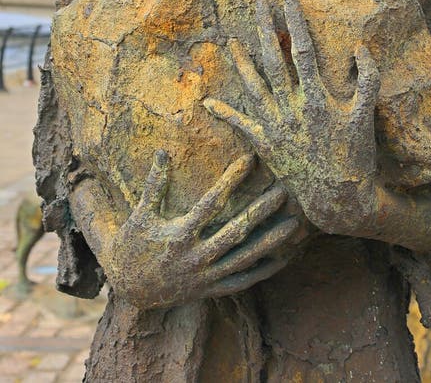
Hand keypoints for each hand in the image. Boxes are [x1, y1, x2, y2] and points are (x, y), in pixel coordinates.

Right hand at [73, 150, 300, 309]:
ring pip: (244, 259)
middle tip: (284, 192)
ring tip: (293, 225)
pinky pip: (240, 282)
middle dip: (261, 210)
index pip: (211, 203)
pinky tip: (281, 259)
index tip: (250, 160)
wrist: (128, 288)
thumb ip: (155, 184)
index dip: (231, 180)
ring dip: (270, 241)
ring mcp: (204, 277)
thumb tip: (163, 151)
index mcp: (179, 235)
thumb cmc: (133, 244)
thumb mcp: (141, 214)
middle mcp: (195, 258)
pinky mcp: (208, 290)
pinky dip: (261, 272)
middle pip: (236, 231)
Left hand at [204, 0, 380, 235]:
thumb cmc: (355, 156)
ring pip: (253, 86)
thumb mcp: (366, 115)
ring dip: (241, 63)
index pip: (302, 49)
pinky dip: (224, 113)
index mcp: (316, 98)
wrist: (338, 199)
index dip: (294, 21)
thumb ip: (368, 79)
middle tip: (257, 4)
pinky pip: (240, 125)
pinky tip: (207, 102)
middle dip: (264, 29)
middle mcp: (291, 108)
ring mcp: (275, 126)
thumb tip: (359, 47)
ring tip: (231, 42)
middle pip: (272, 61)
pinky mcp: (265, 145)